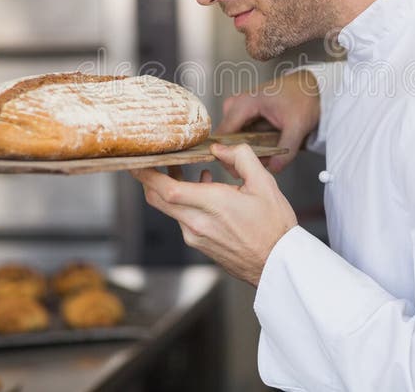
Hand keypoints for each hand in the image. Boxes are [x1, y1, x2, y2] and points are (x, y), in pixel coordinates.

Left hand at [130, 143, 297, 285]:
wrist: (277, 264)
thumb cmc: (273, 227)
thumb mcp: (264, 183)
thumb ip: (241, 157)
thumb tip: (219, 148)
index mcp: (212, 205)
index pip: (167, 189)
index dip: (147, 174)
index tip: (137, 161)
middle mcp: (197, 223)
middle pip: (158, 199)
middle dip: (149, 178)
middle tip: (151, 160)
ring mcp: (195, 236)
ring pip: (170, 209)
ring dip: (170, 189)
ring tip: (183, 170)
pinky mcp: (199, 245)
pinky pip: (182, 219)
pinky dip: (184, 202)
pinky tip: (203, 190)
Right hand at [215, 70, 320, 172]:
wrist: (310, 87)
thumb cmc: (303, 96)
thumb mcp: (298, 125)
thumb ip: (287, 150)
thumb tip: (274, 168)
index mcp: (244, 103)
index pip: (223, 133)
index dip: (226, 153)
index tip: (236, 168)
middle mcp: (237, 105)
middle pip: (225, 137)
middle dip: (238, 154)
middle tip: (255, 165)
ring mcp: (240, 110)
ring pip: (233, 137)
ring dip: (245, 150)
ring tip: (265, 158)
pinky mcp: (246, 115)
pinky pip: (241, 135)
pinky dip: (251, 145)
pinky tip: (265, 149)